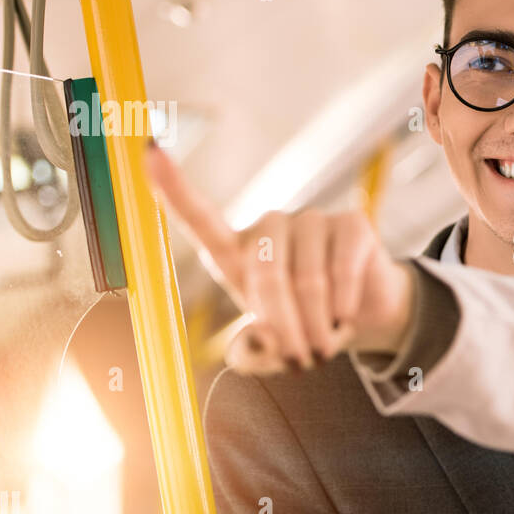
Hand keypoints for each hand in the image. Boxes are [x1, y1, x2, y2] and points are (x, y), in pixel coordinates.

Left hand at [142, 143, 414, 373]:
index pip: (200, 217)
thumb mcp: (271, 348)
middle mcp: (271, 227)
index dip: (174, 188)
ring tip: (324, 346)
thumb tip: (257, 344)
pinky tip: (346, 317)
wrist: (362, 316)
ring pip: (307, 278)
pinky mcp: (351, 224)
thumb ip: (253, 354)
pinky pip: (341, 269)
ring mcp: (312, 220)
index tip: (151, 151)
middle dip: (284, 326)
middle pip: (266, 272)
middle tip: (302, 361)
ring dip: (317, 325)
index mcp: (237, 252)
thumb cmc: (303, 325)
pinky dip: (343, 304)